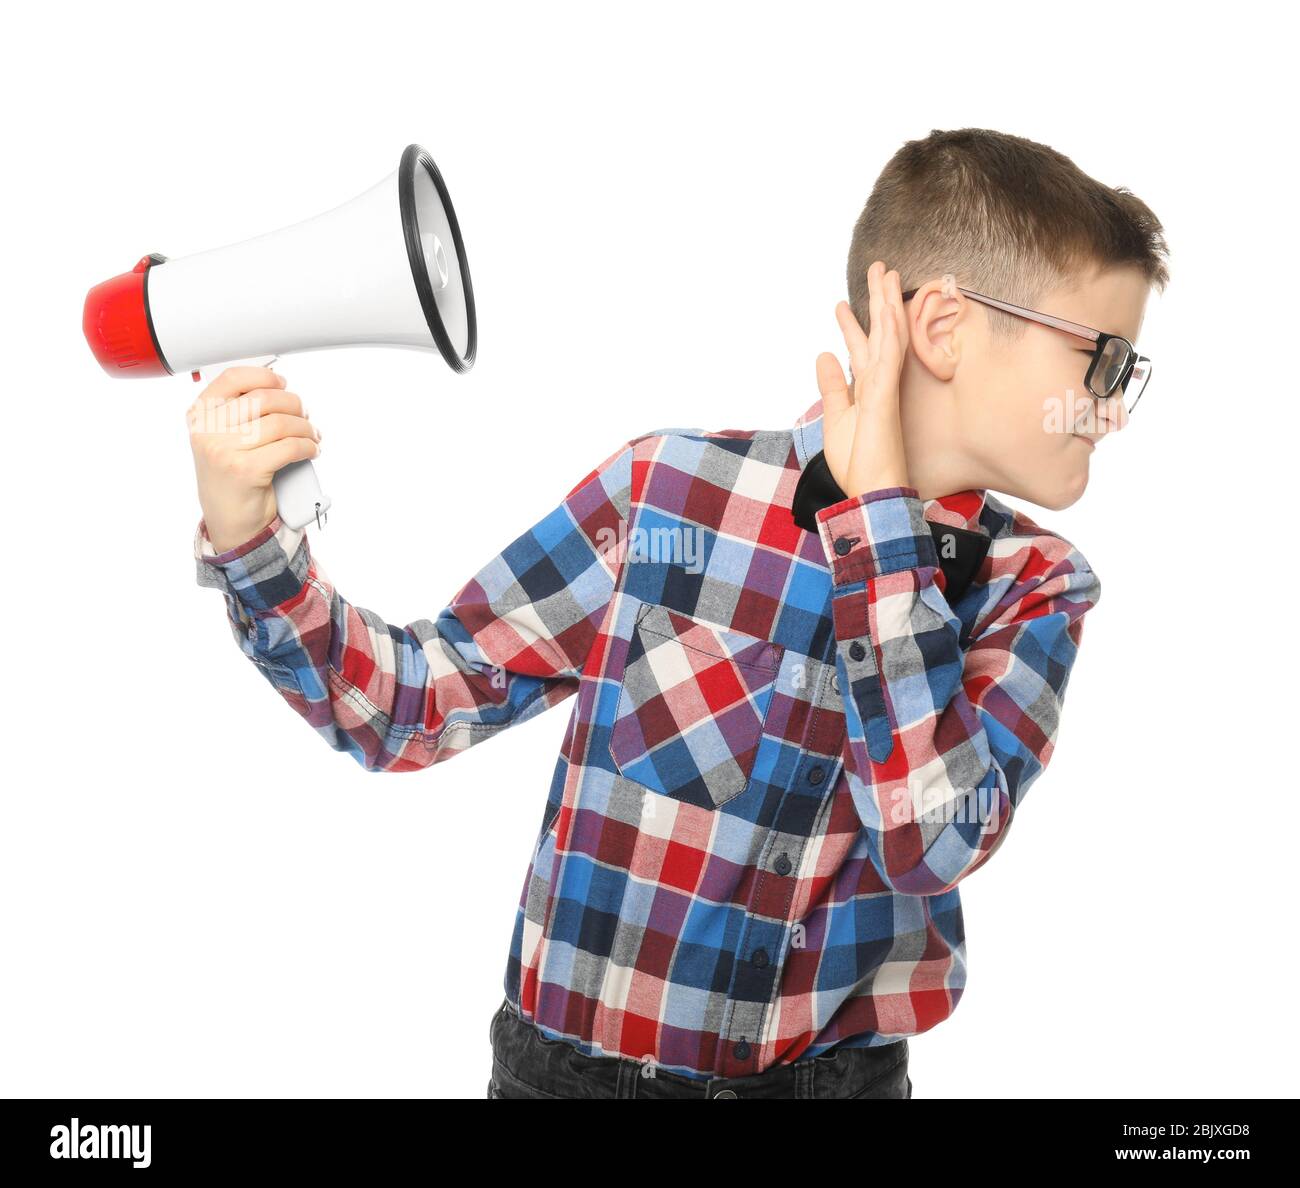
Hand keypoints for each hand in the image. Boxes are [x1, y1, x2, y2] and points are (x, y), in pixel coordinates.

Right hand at [187, 366, 320, 552]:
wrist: (229, 521)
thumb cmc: (232, 476)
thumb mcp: (223, 439)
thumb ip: (239, 413)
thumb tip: (280, 388)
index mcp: (200, 416)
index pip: (232, 377)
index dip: (264, 376)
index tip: (282, 383)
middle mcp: (207, 431)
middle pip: (264, 398)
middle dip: (294, 404)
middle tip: (305, 416)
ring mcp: (224, 451)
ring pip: (282, 423)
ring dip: (307, 428)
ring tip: (313, 436)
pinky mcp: (247, 470)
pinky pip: (291, 447)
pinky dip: (309, 446)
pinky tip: (312, 450)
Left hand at [818, 260, 910, 498]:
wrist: (871, 492)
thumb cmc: (859, 463)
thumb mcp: (835, 418)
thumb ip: (832, 387)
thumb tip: (824, 355)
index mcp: (866, 391)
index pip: (860, 349)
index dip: (852, 325)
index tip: (842, 304)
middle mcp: (879, 384)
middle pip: (879, 333)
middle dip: (877, 301)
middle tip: (876, 268)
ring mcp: (885, 389)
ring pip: (889, 336)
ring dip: (887, 304)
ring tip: (885, 272)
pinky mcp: (885, 397)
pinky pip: (890, 358)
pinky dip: (890, 333)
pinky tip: (889, 309)